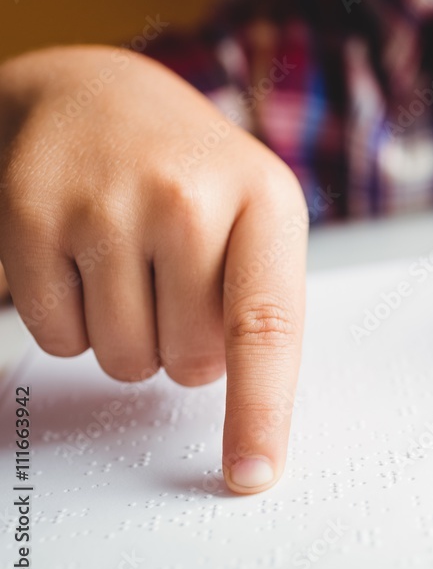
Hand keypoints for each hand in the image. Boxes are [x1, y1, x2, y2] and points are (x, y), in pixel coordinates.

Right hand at [0, 47, 307, 493]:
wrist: (101, 96)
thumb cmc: (194, 175)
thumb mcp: (258, 217)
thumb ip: (264, 306)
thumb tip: (259, 419)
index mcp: (265, 202)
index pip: (266, 327)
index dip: (260, 411)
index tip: (252, 473)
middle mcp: (188, 198)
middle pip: (189, 364)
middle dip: (186, 345)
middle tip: (178, 280)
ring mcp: (104, 204)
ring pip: (122, 361)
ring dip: (131, 338)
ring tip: (134, 266)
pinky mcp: (30, 216)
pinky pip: (59, 341)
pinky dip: (76, 322)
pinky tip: (88, 261)